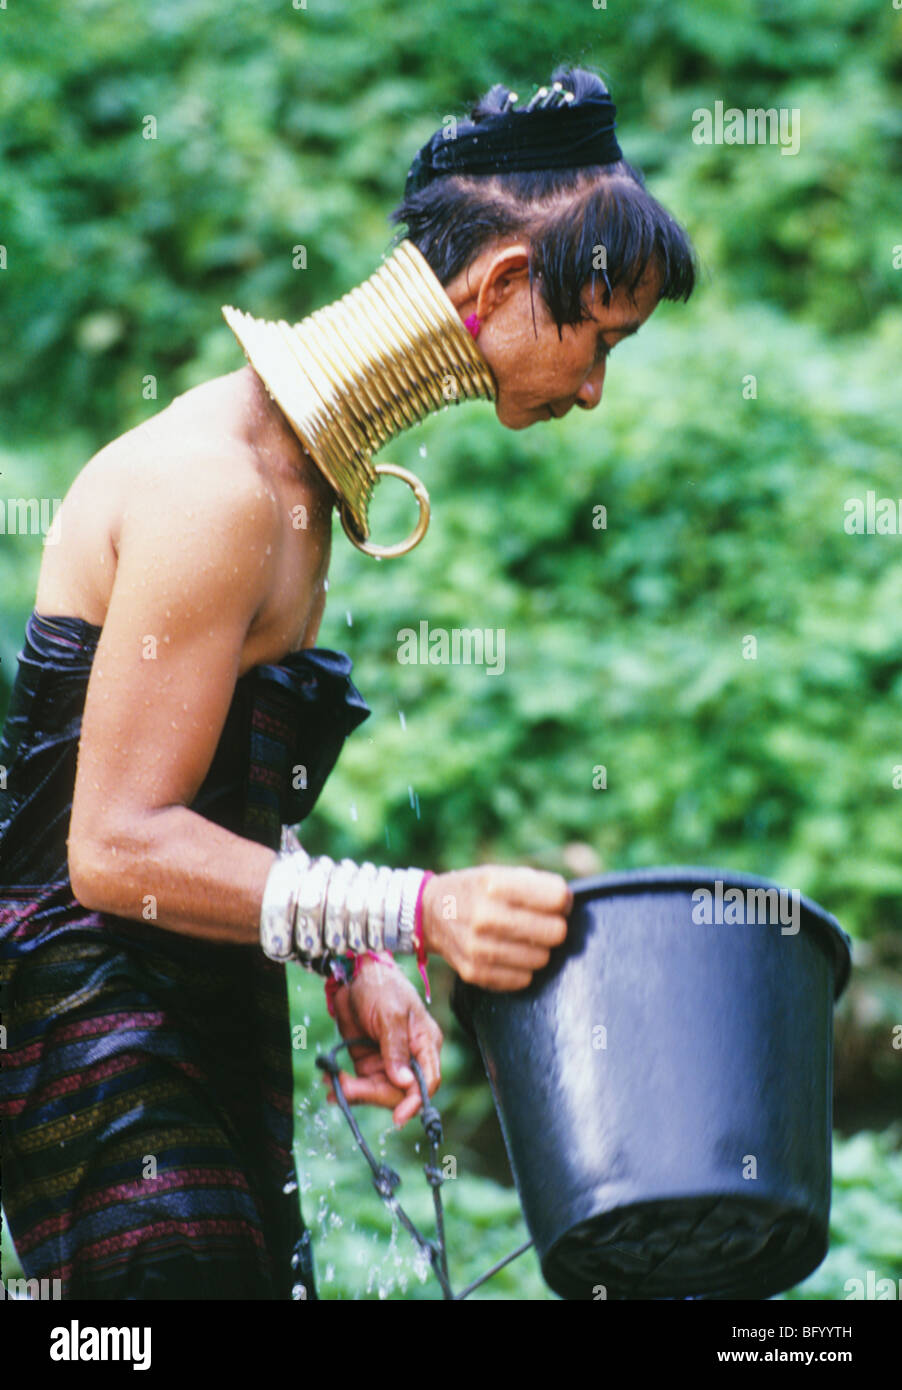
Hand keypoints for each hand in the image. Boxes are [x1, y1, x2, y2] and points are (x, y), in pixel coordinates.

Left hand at [324, 956, 442, 1126]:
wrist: (355, 976)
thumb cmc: (382, 988)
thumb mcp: (391, 1014)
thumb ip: (396, 1048)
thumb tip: (405, 1083)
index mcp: (425, 1044)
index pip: (428, 1081)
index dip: (415, 1102)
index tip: (398, 1117)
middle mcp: (410, 1058)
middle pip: (400, 1093)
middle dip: (373, 1094)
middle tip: (346, 1088)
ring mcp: (389, 1062)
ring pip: (378, 1092)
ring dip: (356, 1093)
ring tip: (334, 1084)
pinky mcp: (369, 1063)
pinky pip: (361, 1084)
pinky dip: (346, 1087)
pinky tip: (332, 1083)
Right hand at [420, 865, 571, 991]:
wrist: (430, 914)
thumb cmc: (477, 891)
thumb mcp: (501, 873)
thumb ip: (538, 885)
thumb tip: (569, 905)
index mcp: (494, 884)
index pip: (557, 898)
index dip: (562, 901)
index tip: (554, 902)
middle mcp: (485, 916)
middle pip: (555, 932)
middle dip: (554, 927)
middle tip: (541, 923)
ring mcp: (478, 948)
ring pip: (542, 959)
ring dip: (538, 949)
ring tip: (522, 939)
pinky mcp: (475, 973)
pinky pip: (523, 979)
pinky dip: (522, 968)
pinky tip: (509, 954)